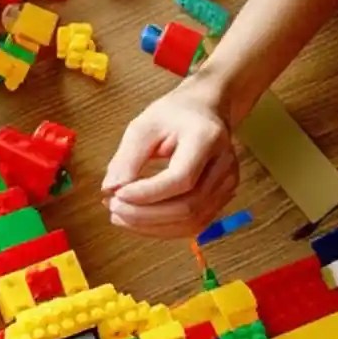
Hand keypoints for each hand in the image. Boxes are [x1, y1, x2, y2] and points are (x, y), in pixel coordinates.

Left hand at [102, 78, 237, 237]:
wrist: (205, 111)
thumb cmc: (174, 115)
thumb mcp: (143, 126)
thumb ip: (127, 158)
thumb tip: (109, 190)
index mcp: (207, 138)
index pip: (181, 178)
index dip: (146, 193)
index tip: (116, 195)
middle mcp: (225, 164)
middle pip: (188, 206)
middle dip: (145, 214)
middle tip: (112, 207)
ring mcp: (227, 184)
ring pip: (191, 221)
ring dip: (151, 226)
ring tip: (120, 215)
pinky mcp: (221, 198)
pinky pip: (193, 224)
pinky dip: (162, 228)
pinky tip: (138, 220)